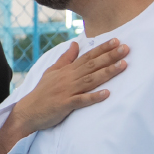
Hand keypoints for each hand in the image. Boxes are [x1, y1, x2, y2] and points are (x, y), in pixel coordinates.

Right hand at [0, 39, 127, 153]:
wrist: (27, 111)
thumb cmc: (41, 92)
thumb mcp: (51, 72)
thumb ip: (65, 59)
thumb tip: (75, 44)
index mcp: (66, 70)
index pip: (87, 56)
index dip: (102, 49)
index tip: (117, 41)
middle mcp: (68, 78)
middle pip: (92, 65)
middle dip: (110, 56)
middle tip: (126, 48)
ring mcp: (67, 91)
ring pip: (90, 80)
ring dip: (107, 72)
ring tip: (123, 65)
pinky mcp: (65, 104)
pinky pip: (81, 100)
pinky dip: (94, 97)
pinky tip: (107, 93)